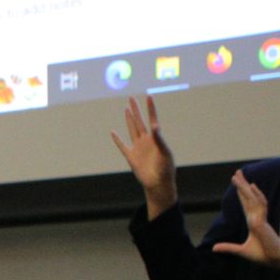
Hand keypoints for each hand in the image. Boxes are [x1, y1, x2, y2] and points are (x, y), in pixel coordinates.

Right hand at [109, 96, 177, 216]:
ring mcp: (138, 148)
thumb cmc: (165, 169)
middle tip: (131, 98)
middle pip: (139, 121)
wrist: (158, 184)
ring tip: (126, 109)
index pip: (152, 119)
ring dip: (129, 119)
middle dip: (136, 109)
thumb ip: (159, 139)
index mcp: (155, 138)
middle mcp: (146, 140)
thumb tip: (154, 126)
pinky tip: (113, 132)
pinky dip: (117, 140)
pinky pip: (122, 146)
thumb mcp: (165, 153)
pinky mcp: (131, 157)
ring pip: (132, 129)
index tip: (149, 96)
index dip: (150, 108)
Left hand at [211, 171, 279, 270]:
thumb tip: (214, 248)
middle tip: (236, 173)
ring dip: (245, 187)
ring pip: (252, 198)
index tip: (237, 183)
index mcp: (252, 222)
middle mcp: (256, 217)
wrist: (275, 260)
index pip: (245, 204)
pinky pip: (260, 206)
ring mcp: (260, 218)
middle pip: (248, 198)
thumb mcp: (241, 251)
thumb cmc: (262, 255)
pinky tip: (252, 186)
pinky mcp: (262, 222)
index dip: (241, 194)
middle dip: (242, 185)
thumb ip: (228, 248)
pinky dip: (257, 195)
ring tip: (238, 176)